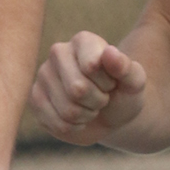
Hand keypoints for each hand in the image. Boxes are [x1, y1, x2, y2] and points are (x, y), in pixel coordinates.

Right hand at [28, 31, 148, 144]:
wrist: (110, 115)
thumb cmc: (122, 93)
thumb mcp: (134, 83)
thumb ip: (127, 68)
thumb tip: (110, 52)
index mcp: (83, 41)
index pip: (91, 66)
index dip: (107, 83)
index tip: (111, 82)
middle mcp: (58, 52)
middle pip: (77, 89)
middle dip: (97, 101)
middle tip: (101, 97)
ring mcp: (43, 75)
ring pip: (68, 110)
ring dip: (87, 115)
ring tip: (90, 107)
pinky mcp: (35, 98)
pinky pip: (58, 124)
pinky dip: (75, 127)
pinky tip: (77, 117)